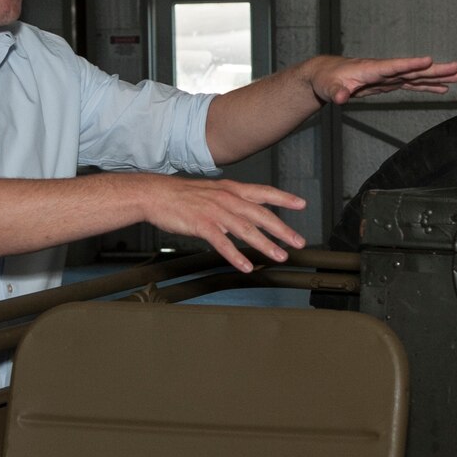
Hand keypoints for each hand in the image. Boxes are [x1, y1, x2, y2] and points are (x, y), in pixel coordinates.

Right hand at [142, 175, 306, 273]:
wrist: (155, 194)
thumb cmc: (182, 195)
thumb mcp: (212, 192)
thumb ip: (231, 201)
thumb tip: (246, 214)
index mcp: (231, 189)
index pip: (263, 192)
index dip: (283, 198)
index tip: (301, 204)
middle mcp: (227, 199)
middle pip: (261, 214)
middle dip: (282, 229)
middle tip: (298, 242)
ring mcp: (215, 212)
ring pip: (246, 229)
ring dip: (265, 244)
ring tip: (280, 256)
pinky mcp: (202, 225)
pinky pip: (222, 243)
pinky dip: (236, 255)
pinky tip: (246, 266)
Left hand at [307, 55, 456, 105]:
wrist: (327, 74)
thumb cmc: (327, 79)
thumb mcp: (329, 87)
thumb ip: (336, 92)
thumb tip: (340, 99)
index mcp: (371, 69)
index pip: (394, 66)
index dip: (411, 64)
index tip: (428, 60)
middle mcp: (384, 71)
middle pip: (413, 70)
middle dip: (435, 70)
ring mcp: (389, 77)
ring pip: (416, 76)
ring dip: (437, 77)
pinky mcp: (389, 83)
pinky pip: (412, 84)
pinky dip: (427, 86)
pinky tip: (442, 89)